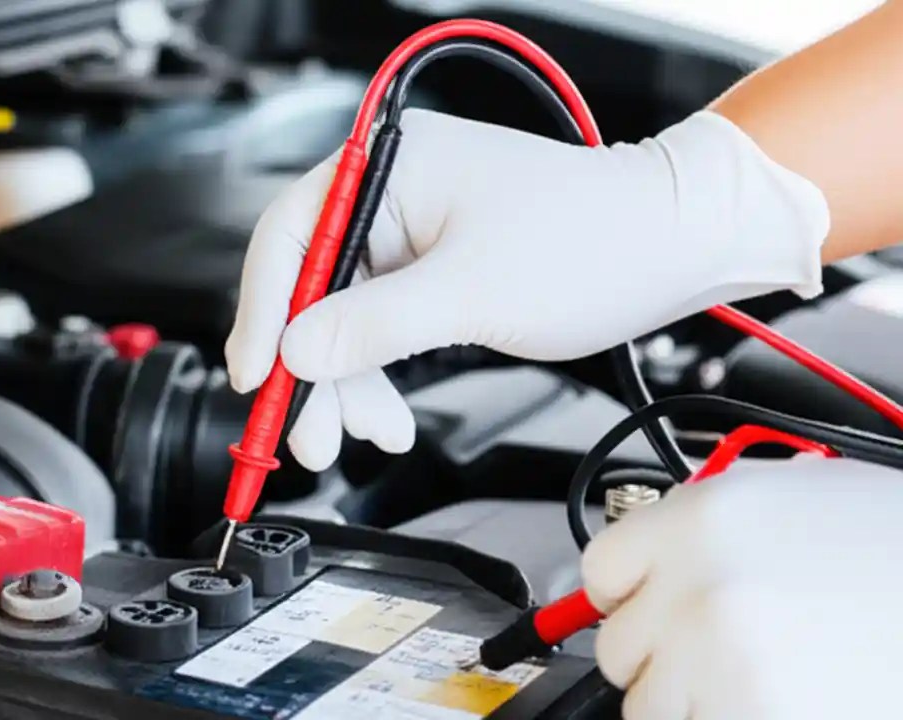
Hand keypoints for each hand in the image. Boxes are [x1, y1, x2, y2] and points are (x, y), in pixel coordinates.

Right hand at [225, 108, 826, 469]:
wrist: (670, 247)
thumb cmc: (594, 239)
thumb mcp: (472, 291)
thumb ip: (375, 325)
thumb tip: (296, 355)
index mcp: (390, 166)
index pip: (290, 234)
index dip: (264, 309)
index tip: (257, 373)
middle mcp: (391, 195)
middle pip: (310, 286)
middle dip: (310, 367)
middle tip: (308, 432)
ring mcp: (409, 236)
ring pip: (342, 319)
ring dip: (345, 385)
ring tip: (359, 437)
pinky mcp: (429, 274)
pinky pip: (377, 329)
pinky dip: (376, 376)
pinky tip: (385, 417)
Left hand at [582, 456, 902, 718]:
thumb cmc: (900, 548)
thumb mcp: (799, 497)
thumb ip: (709, 526)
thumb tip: (650, 557)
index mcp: (703, 518)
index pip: (601, 569)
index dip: (632, 594)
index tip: (655, 607)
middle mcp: (699, 586)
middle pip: (621, 644)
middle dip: (668, 653)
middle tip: (738, 645)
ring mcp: (720, 660)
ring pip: (650, 704)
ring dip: (695, 699)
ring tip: (773, 674)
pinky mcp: (749, 715)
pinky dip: (730, 718)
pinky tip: (789, 697)